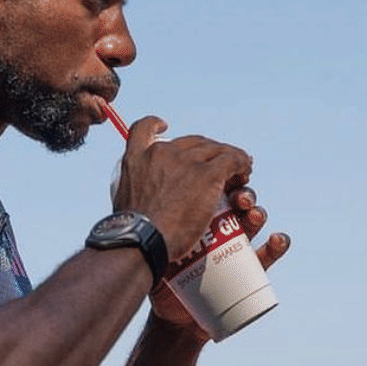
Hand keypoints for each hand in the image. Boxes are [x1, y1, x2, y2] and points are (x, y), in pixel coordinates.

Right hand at [111, 116, 253, 258]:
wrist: (141, 240)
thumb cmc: (131, 234)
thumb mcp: (121, 204)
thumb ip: (134, 193)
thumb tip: (141, 202)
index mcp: (136, 158)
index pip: (144, 128)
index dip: (156, 125)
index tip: (164, 126)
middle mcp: (161, 152)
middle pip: (192, 143)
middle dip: (207, 151)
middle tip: (216, 164)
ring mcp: (186, 162)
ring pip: (215, 150)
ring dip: (228, 158)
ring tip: (238, 171)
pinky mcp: (208, 175)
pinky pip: (232, 160)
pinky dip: (242, 163)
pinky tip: (245, 171)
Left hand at [146, 177, 291, 335]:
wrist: (168, 311)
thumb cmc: (161, 269)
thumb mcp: (152, 235)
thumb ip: (147, 205)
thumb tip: (139, 166)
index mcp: (198, 210)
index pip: (215, 186)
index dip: (221, 176)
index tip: (219, 174)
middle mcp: (220, 224)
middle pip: (238, 199)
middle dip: (243, 193)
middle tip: (238, 197)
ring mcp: (236, 246)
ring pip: (254, 221)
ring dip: (258, 213)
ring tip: (253, 215)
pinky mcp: (249, 270)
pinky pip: (268, 255)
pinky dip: (278, 244)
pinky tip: (278, 239)